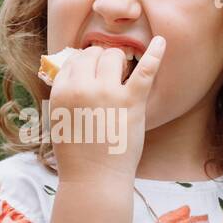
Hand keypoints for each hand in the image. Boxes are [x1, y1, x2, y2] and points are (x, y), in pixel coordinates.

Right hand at [48, 36, 165, 185]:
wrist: (94, 180)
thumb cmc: (76, 154)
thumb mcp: (59, 120)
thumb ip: (64, 94)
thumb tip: (74, 68)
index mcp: (60, 92)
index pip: (73, 60)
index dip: (85, 66)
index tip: (93, 75)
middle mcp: (81, 88)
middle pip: (94, 54)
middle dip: (102, 61)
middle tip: (109, 79)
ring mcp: (107, 94)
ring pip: (114, 56)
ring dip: (119, 62)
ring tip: (122, 78)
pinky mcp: (131, 102)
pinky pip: (145, 70)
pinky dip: (156, 54)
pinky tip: (163, 41)